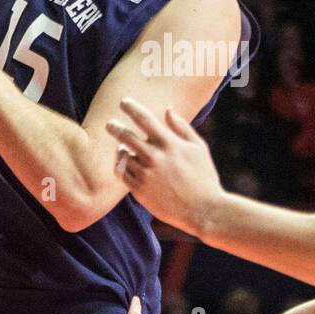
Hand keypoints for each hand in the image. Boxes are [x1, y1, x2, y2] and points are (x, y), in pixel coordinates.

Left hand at [108, 97, 223, 235]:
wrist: (204, 211)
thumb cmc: (204, 177)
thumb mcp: (198, 148)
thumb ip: (181, 127)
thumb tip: (167, 109)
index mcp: (170, 144)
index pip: (144, 119)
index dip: (131, 107)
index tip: (123, 101)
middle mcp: (155, 157)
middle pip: (126, 136)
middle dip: (115, 127)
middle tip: (110, 124)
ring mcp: (146, 175)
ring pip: (123, 156)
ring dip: (121, 150)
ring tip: (124, 149)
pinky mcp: (140, 191)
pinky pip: (122, 174)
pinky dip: (122, 166)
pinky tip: (125, 164)